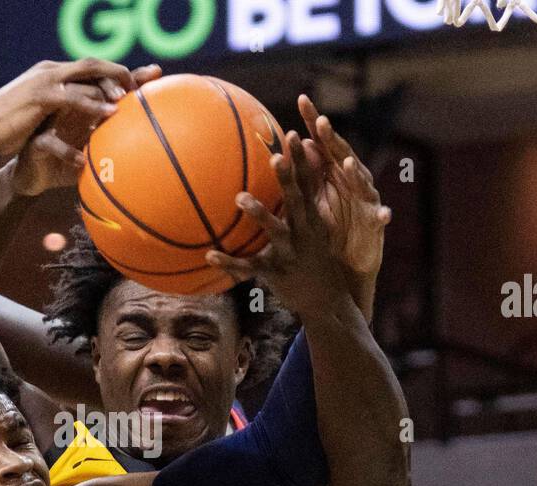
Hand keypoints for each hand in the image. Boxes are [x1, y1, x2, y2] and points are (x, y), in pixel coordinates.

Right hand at [0, 59, 135, 166]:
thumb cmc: (14, 132)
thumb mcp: (42, 119)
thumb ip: (64, 117)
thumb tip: (91, 131)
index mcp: (53, 75)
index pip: (90, 68)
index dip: (117, 72)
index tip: (142, 79)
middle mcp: (51, 73)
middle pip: (92, 66)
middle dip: (118, 73)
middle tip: (141, 85)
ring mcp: (44, 84)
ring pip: (83, 79)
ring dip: (105, 89)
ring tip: (125, 103)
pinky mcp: (37, 100)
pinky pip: (69, 101)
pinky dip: (89, 109)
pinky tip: (106, 119)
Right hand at [9, 64, 162, 196]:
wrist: (22, 173)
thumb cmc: (57, 161)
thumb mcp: (83, 148)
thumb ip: (106, 140)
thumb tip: (144, 144)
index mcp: (73, 98)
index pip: (103, 79)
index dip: (128, 73)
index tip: (156, 72)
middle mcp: (61, 98)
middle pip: (89, 77)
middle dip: (113, 81)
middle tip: (131, 91)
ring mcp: (46, 116)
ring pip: (70, 98)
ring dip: (93, 104)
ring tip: (114, 112)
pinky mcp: (34, 139)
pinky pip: (51, 141)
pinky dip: (67, 151)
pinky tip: (82, 161)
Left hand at [206, 130, 351, 319]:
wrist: (327, 300)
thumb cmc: (314, 256)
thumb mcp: (313, 229)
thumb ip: (300, 202)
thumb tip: (281, 171)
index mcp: (312, 217)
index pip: (310, 182)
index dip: (303, 159)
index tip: (293, 135)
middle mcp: (304, 231)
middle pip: (297, 199)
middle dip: (288, 178)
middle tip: (275, 157)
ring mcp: (291, 252)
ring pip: (275, 230)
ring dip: (259, 213)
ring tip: (240, 197)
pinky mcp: (276, 273)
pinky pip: (249, 267)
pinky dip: (229, 262)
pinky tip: (209, 255)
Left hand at [296, 95, 390, 283]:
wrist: (347, 264)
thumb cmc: (329, 228)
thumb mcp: (314, 201)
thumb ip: (309, 173)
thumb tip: (298, 144)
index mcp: (334, 173)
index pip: (323, 142)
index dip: (314, 122)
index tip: (301, 100)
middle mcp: (353, 181)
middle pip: (343, 155)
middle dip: (333, 140)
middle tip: (322, 123)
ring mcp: (367, 201)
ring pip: (363, 184)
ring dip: (357, 174)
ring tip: (349, 165)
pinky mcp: (377, 225)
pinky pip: (381, 219)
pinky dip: (383, 216)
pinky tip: (384, 215)